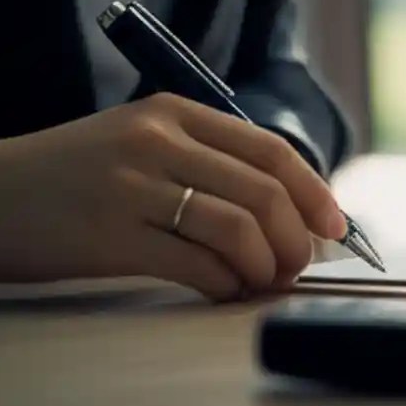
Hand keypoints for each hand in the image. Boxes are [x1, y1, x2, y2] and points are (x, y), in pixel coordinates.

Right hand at [0, 93, 346, 299]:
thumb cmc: (70, 178)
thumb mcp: (137, 143)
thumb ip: (205, 162)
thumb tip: (289, 210)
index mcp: (173, 114)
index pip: (271, 151)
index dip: (316, 193)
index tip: (336, 228)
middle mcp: (156, 141)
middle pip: (265, 192)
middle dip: (296, 238)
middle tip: (296, 266)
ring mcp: (131, 187)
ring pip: (239, 228)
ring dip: (265, 266)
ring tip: (261, 282)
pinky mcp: (108, 236)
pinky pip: (197, 265)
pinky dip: (227, 286)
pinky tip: (224, 292)